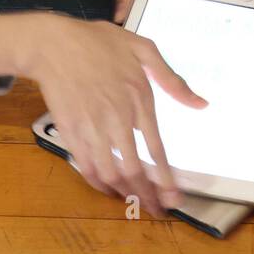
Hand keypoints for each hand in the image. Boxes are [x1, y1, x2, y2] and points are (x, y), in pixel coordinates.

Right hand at [0, 11, 206, 215]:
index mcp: (138, 99)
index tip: (175, 198)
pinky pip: (87, 167)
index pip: (156, 149)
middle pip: (134, 170)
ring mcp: (91, 128)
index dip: (166, 179)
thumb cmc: (99, 42)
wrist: (53, 43)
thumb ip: (171, 79)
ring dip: (126, 194)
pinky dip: (99, 183)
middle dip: (148, 196)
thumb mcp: (142, 48)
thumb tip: (201, 104)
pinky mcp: (70, 132)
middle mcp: (116, 119)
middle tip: (158, 211)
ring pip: (111, 173)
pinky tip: (109, 189)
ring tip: (137, 205)